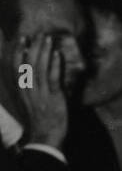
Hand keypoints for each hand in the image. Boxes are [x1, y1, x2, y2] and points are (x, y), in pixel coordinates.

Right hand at [18, 34, 68, 149]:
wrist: (45, 137)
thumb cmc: (39, 119)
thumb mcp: (28, 101)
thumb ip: (27, 86)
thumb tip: (29, 71)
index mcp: (20, 89)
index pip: (14, 65)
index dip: (17, 50)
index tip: (22, 38)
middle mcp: (27, 89)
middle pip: (27, 62)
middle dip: (33, 46)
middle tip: (40, 34)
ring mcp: (40, 93)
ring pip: (40, 67)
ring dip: (44, 51)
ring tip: (49, 39)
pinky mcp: (53, 98)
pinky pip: (53, 77)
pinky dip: (55, 65)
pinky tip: (57, 55)